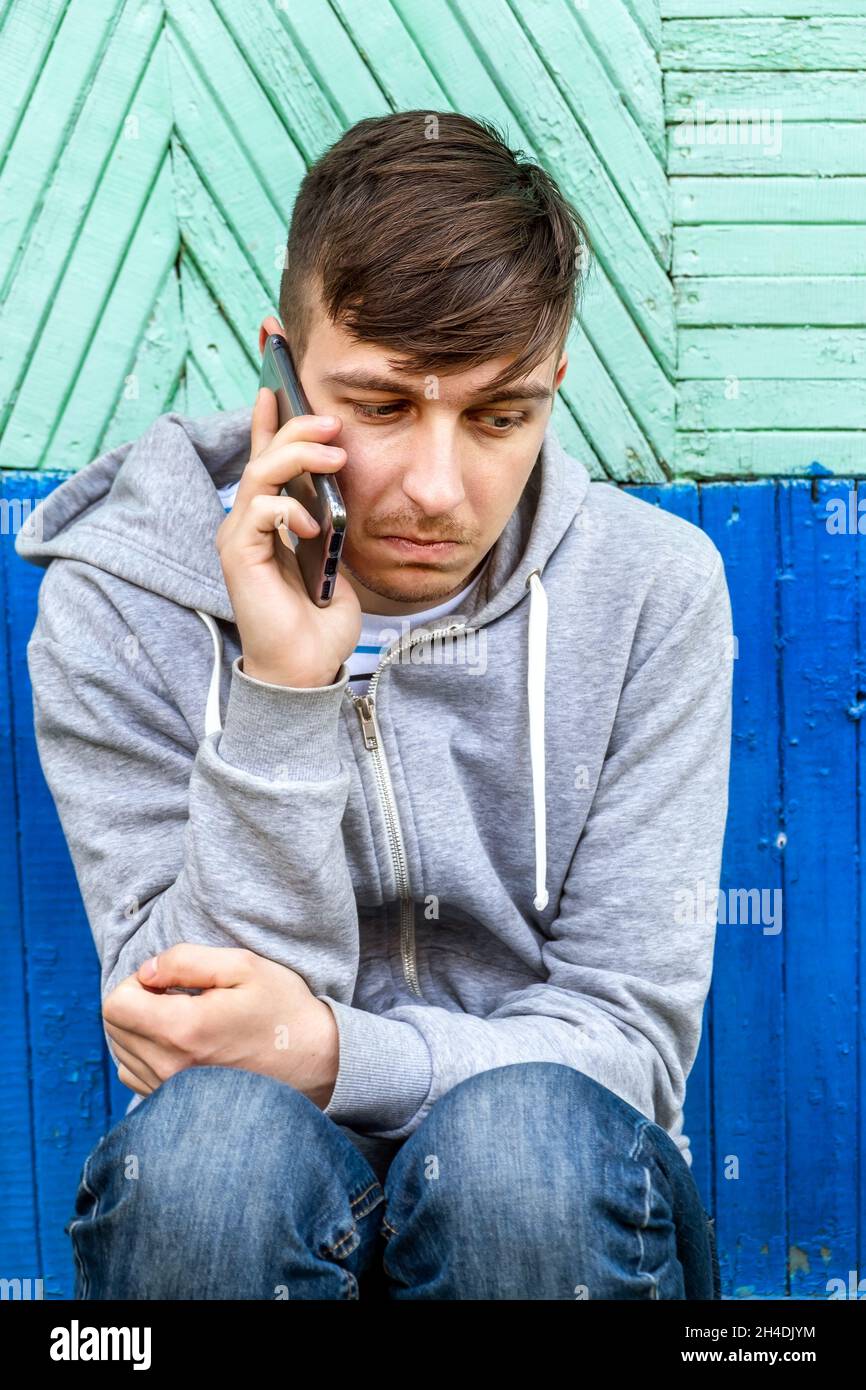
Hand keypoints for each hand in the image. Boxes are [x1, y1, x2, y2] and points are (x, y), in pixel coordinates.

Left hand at [102, 944, 339, 1107]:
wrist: (316, 1063)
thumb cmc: (281, 1009)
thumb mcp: (242, 966)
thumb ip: (185, 960)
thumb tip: (145, 972)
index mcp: (183, 1030)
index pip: (115, 1005)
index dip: (136, 982)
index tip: (168, 980)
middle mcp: (170, 1068)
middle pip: (114, 1028)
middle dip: (137, 1002)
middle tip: (177, 996)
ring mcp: (173, 1092)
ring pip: (122, 1052)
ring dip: (141, 1029)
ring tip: (183, 1019)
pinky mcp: (179, 1106)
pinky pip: (135, 1076)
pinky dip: (146, 1054)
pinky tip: (180, 1043)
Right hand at [216, 383, 360, 687]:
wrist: (307, 666)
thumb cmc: (320, 617)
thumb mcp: (336, 554)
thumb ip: (331, 516)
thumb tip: (342, 478)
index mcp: (270, 516)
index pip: (265, 453)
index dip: (270, 413)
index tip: (278, 374)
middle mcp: (247, 521)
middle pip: (262, 454)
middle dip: (295, 427)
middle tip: (332, 422)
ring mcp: (239, 537)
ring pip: (258, 474)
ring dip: (296, 457)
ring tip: (334, 455)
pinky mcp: (238, 557)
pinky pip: (257, 512)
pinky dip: (288, 510)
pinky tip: (313, 527)